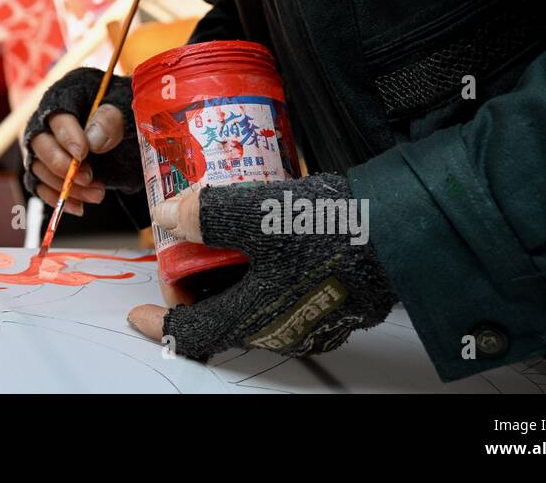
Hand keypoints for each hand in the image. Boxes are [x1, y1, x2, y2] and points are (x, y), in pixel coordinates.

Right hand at [21, 67, 142, 215]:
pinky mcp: (47, 168)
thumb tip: (93, 140)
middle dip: (61, 165)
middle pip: (39, 143)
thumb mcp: (127, 111)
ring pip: (39, 167)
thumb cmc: (128, 116)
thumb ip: (111, 120)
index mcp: (67, 94)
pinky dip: (56, 199)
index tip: (83, 153)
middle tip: (89, 177)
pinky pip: (40, 186)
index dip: (66, 135)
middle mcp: (48, 119)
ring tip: (98, 195)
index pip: (56, 114)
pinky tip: (79, 207)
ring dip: (64, 186)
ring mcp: (45, 145)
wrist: (130, 135)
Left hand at [127, 173, 396, 359]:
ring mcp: (308, 313)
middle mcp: (280, 325)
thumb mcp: (257, 214)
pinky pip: (280, 287)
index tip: (141, 314)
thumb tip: (169, 217)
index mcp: (254, 316)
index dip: (161, 321)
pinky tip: (260, 230)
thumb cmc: (334, 232)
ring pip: (251, 299)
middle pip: (220, 313)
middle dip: (194, 283)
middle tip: (183, 250)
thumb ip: (209, 216)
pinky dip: (259, 266)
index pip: (193, 332)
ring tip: (218, 230)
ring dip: (227, 271)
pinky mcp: (331, 296)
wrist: (405, 231)